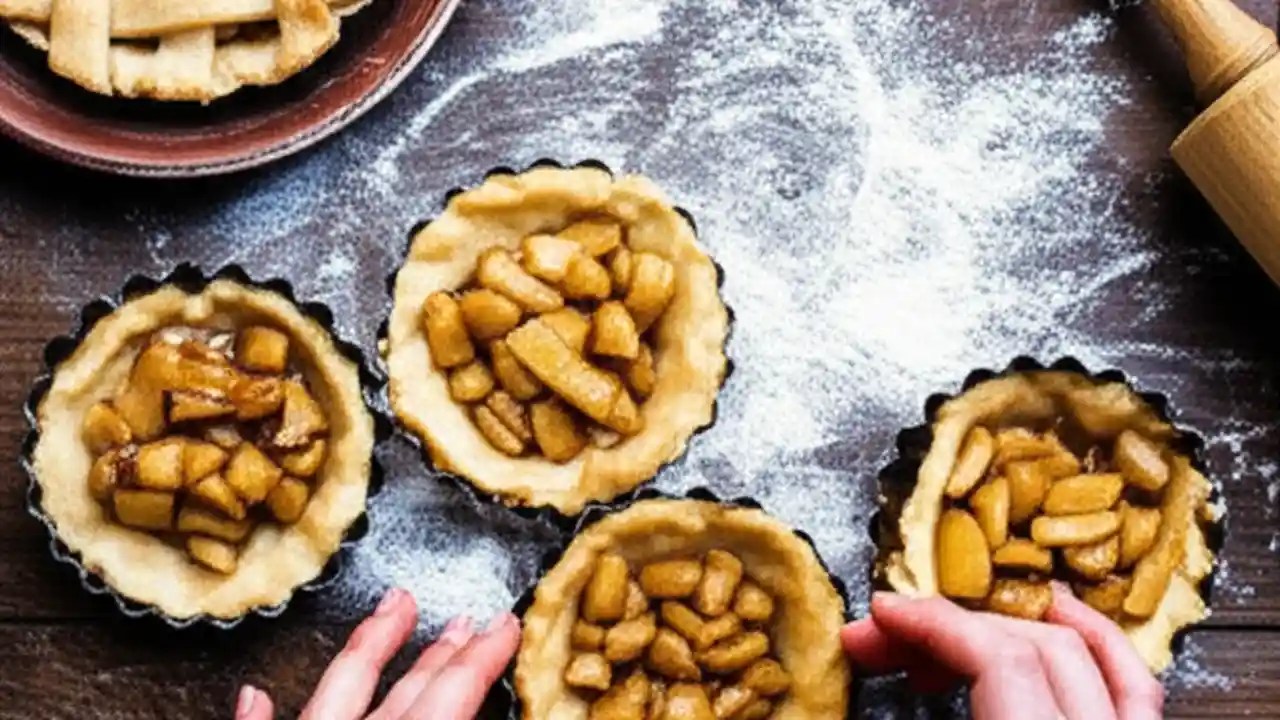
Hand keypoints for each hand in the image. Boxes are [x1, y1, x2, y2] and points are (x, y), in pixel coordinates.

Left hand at [235, 588, 518, 719]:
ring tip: (392, 608)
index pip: (450, 696)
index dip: (482, 658)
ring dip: (369, 647)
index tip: (505, 625)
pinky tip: (252, 694)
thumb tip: (466, 703)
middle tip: (467, 619)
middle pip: (405, 691)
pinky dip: (256, 716)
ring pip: (338, 690)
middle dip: (442, 651)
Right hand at [841, 584, 1162, 719]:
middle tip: (884, 642)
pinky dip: (1093, 643)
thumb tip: (868, 661)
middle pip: (1034, 644)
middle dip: (949, 627)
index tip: (880, 618)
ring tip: (951, 633)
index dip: (932, 623)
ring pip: (1092, 652)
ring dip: (1011, 624)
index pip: (999, 658)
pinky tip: (1055, 624)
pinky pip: (1133, 685)